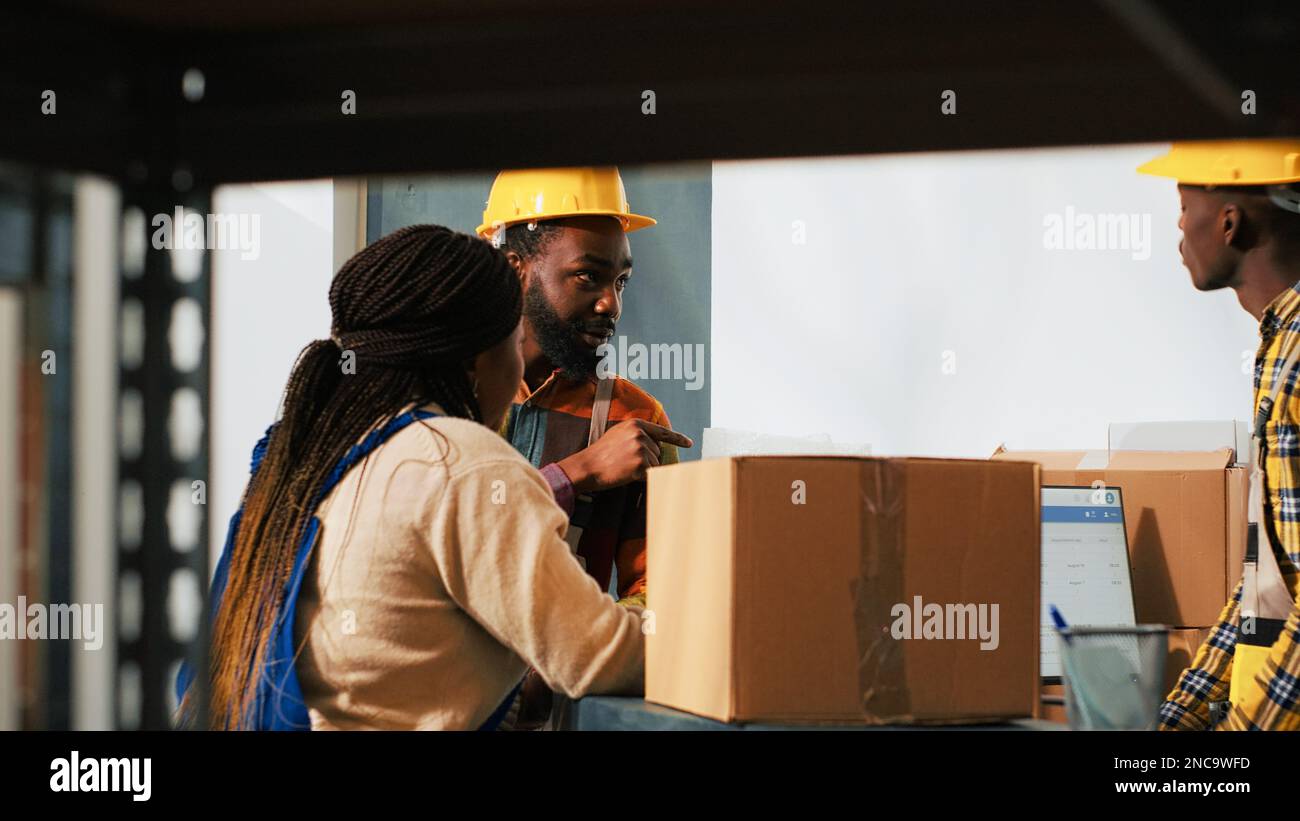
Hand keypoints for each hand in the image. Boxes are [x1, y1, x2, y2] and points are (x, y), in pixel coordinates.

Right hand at [557, 419, 693, 491]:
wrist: (587, 467)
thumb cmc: (601, 453)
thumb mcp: (618, 434)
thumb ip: (637, 434)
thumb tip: (657, 444)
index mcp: (636, 424)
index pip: (662, 432)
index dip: (678, 439)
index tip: (689, 443)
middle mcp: (640, 434)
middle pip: (658, 452)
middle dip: (647, 459)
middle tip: (625, 461)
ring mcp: (641, 449)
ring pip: (655, 463)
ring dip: (644, 468)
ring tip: (624, 466)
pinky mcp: (641, 464)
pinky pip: (651, 473)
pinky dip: (642, 477)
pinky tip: (627, 474)